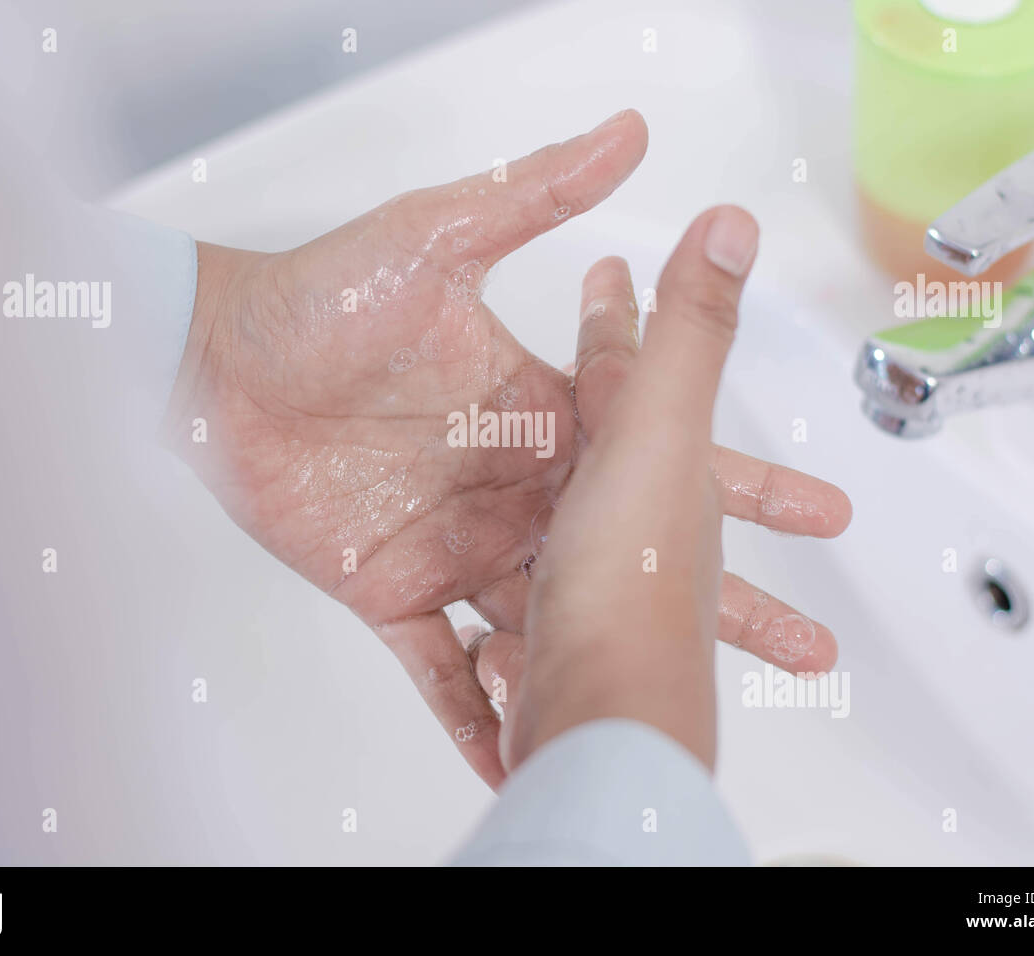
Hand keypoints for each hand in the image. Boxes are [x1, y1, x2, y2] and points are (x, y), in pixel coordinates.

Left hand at [164, 111, 850, 786]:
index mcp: (540, 416)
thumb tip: (628, 134)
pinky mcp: (395, 592)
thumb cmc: (319, 299)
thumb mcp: (436, 240)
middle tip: (802, 645)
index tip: (821, 514)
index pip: (664, 453)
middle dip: (720, 601)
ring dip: (618, 673)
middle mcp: (515, 489)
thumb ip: (535, 194)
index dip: (745, 485)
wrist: (213, 366)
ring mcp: (459, 548)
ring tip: (676, 717)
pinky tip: (521, 757)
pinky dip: (478, 716)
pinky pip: (445, 670)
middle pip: (636, 557)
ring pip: (558, 626)